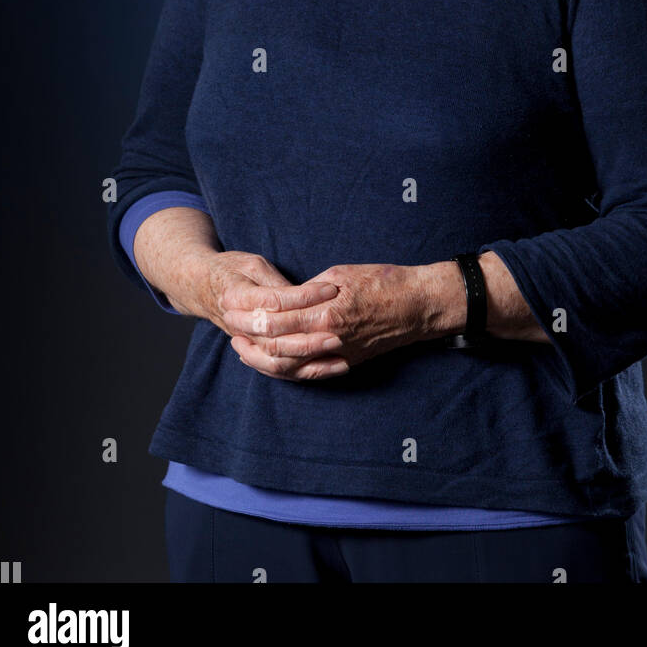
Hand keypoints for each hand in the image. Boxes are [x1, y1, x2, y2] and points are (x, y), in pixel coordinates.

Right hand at [175, 250, 339, 359]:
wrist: (202, 288)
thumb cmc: (231, 270)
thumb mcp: (252, 265)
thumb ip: (275, 281)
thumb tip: (304, 296)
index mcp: (238, 296)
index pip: (275, 301)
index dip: (304, 297)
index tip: (330, 289)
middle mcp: (240, 325)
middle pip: (276, 339)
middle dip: (310, 337)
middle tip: (339, 331)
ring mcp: (246, 342)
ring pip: (277, 361)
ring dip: (310, 360)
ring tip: (339, 353)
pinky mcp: (254, 353)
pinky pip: (278, 370)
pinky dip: (304, 372)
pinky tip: (329, 368)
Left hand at [221, 262, 427, 380]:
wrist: (418, 306)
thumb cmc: (384, 282)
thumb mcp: (342, 273)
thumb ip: (311, 288)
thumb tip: (288, 295)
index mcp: (326, 313)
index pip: (276, 318)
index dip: (250, 313)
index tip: (231, 304)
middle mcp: (329, 339)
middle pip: (276, 345)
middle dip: (248, 335)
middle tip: (228, 324)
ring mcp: (337, 355)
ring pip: (289, 366)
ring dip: (261, 358)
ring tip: (241, 347)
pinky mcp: (346, 363)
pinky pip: (309, 373)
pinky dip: (286, 371)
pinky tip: (272, 363)